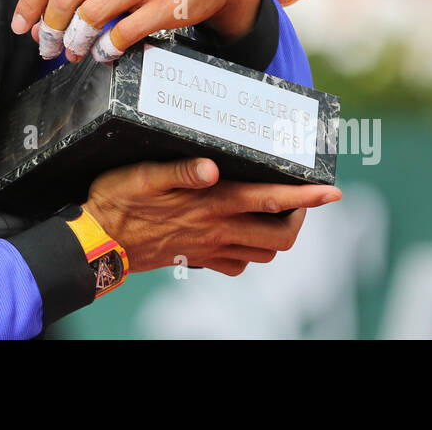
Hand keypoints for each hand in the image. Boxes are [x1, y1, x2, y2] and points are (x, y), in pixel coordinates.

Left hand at [11, 0, 261, 61]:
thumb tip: (46, 8)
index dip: (30, 1)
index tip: (21, 24)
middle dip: (49, 28)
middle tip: (46, 46)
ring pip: (90, 16)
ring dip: (74, 42)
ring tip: (74, 52)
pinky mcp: (164, 6)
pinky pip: (122, 34)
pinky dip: (106, 50)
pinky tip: (104, 53)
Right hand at [84, 157, 340, 274]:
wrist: (98, 242)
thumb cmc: (118, 200)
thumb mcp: (144, 175)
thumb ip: (181, 169)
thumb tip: (211, 166)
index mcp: (212, 204)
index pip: (271, 200)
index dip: (306, 197)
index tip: (333, 191)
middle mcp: (217, 230)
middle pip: (280, 236)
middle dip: (299, 218)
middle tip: (299, 198)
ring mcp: (210, 249)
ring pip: (264, 253)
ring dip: (277, 234)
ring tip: (276, 212)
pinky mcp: (198, 259)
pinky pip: (238, 265)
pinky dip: (249, 252)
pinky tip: (240, 233)